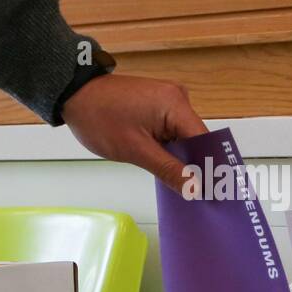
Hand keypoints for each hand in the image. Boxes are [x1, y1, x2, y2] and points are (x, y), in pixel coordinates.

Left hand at [61, 74, 208, 192]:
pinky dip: (172, 149)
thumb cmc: (99, 117)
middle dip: (198, 166)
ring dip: (184, 159)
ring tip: (186, 186)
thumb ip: (168, 169)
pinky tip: (171, 167)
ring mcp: (169, 100)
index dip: (211, 167)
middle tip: (201, 196)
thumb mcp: (135, 150)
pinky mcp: (159, 105)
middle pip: (197, 139)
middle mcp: (178, 98)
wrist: (75, 95)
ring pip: (185, 137)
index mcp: (175, 104)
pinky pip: (174, 131)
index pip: (205, 140)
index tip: (216, 192)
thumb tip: (194, 187)